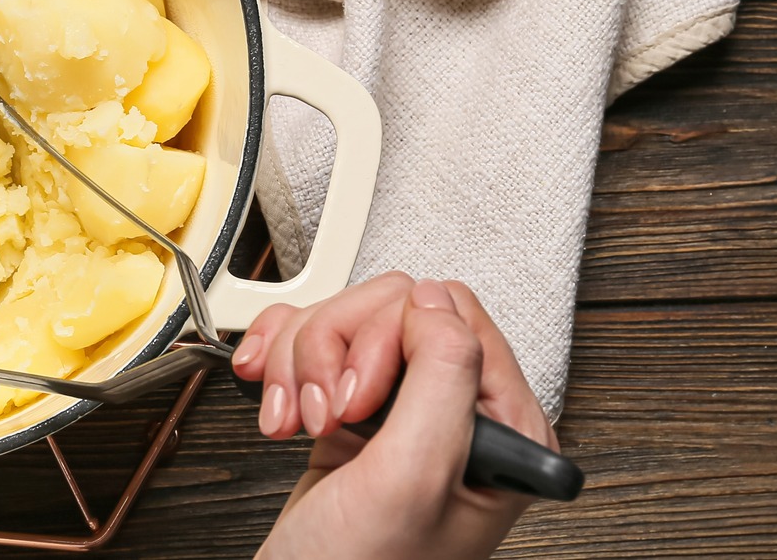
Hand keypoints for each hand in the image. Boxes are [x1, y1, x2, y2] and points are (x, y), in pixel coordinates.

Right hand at [233, 273, 555, 559]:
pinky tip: (274, 403)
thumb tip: (433, 299)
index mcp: (503, 426)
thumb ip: (441, 377)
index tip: (360, 400)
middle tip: (326, 414)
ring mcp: (401, 412)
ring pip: (344, 323)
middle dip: (335, 352)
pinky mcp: (351, 412)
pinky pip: (312, 345)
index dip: (391, 341)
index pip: (452, 314)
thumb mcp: (412, 476)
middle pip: (390, 310)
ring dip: (301, 363)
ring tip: (294, 420)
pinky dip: (281, 363)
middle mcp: (458, 413)